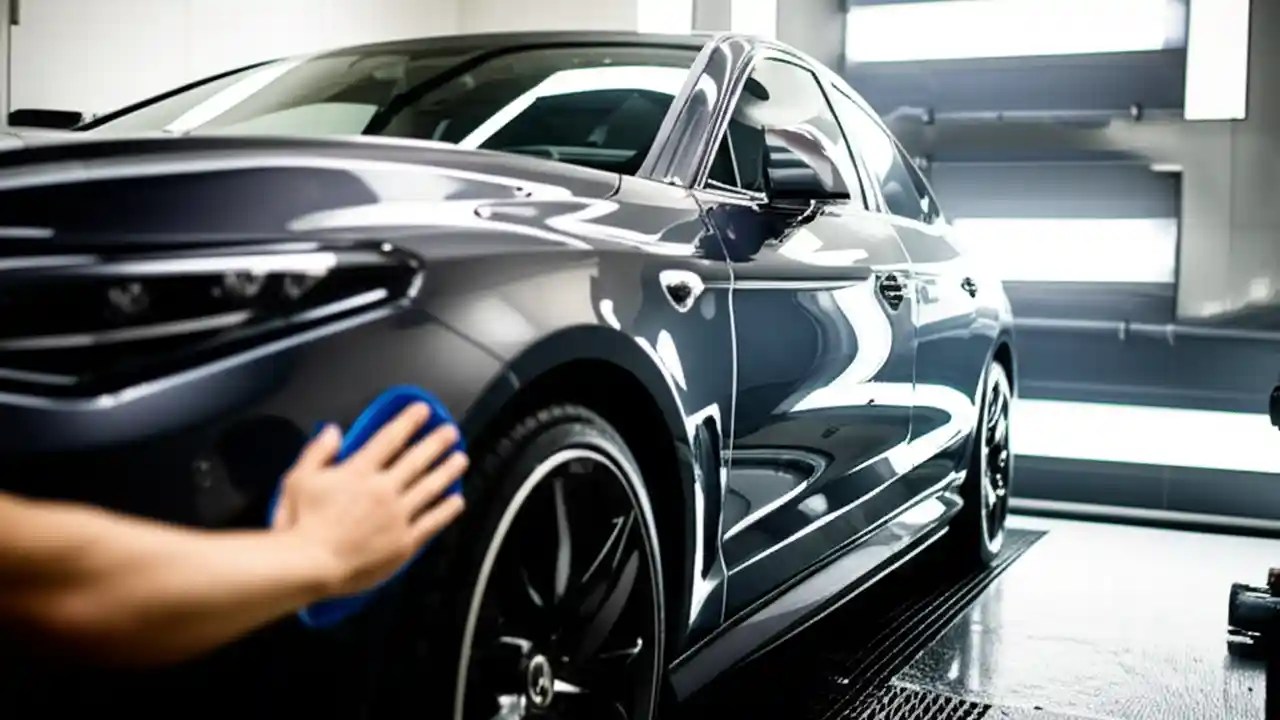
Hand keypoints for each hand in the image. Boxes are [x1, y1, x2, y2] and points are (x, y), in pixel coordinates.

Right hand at [272, 402, 467, 596]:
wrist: (311, 565)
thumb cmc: (301, 523)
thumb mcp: (298, 479)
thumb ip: (317, 452)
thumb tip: (333, 430)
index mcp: (359, 471)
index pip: (390, 438)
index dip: (409, 421)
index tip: (424, 409)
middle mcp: (384, 488)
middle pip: (417, 459)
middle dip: (436, 442)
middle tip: (451, 431)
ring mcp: (398, 515)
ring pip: (431, 487)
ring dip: (448, 470)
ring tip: (461, 458)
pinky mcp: (405, 541)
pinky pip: (432, 521)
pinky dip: (447, 509)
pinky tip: (457, 500)